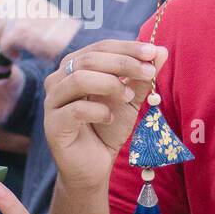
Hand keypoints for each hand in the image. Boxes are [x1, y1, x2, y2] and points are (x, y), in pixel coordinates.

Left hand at [0, 0, 81, 60]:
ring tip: (16, 50)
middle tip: (8, 43)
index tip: (6, 31)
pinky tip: (19, 56)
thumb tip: (1, 11)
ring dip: (3, 43)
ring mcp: (19, 15)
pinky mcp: (19, 31)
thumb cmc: (60, 32)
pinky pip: (3, 45)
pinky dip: (9, 53)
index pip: (0, 1)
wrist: (74, 41)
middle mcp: (21, 1)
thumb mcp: (40, 14)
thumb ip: (21, 11)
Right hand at [42, 39, 166, 190]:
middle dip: (123, 63)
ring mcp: (52, 102)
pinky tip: (110, 118)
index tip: (152, 52)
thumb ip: (141, 76)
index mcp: (74, 67)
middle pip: (89, 59)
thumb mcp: (130, 99)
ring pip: (78, 79)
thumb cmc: (108, 128)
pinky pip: (76, 110)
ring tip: (128, 97)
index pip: (100, 47)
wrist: (94, 166)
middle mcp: (58, 79)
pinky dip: (98, 111)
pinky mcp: (53, 124)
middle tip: (148, 72)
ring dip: (110, 84)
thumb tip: (162, 51)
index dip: (127, 48)